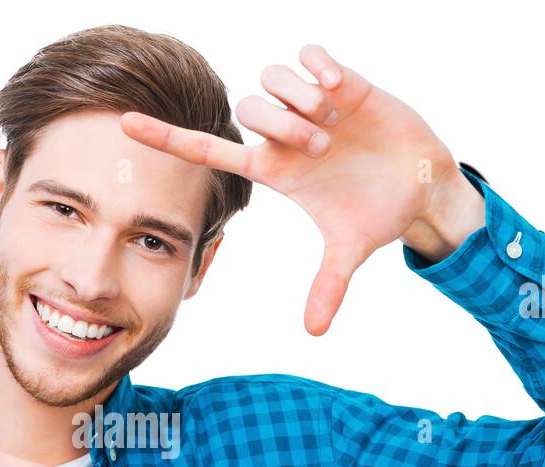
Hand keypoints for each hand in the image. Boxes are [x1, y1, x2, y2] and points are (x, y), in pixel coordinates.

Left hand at [120, 43, 483, 334]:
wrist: (420, 181)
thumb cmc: (380, 212)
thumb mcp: (351, 249)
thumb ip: (328, 286)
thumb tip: (314, 333)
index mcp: (274, 170)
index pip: (208, 151)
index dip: (165, 138)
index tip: (124, 124)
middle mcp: (283, 135)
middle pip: (247, 111)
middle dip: (282, 128)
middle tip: (321, 148)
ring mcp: (309, 105)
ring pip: (271, 80)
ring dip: (301, 100)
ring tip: (334, 118)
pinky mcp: (339, 80)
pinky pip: (308, 55)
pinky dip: (319, 67)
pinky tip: (341, 88)